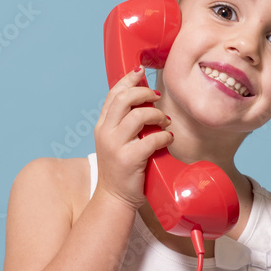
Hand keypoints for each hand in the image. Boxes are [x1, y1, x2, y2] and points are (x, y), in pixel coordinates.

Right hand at [93, 66, 172, 211]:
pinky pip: (151, 139)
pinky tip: (168, 139)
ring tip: (165, 122)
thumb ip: (124, 123)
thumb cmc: (121, 169)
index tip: (141, 71)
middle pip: (123, 99)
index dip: (127, 80)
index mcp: (102, 126)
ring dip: (156, 115)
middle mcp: (105, 133)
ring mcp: (115, 146)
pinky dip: (164, 137)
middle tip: (157, 97)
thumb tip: (145, 100)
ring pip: (138, 116)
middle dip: (144, 92)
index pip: (112, 94)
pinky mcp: (128, 159)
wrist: (114, 198)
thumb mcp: (116, 141)